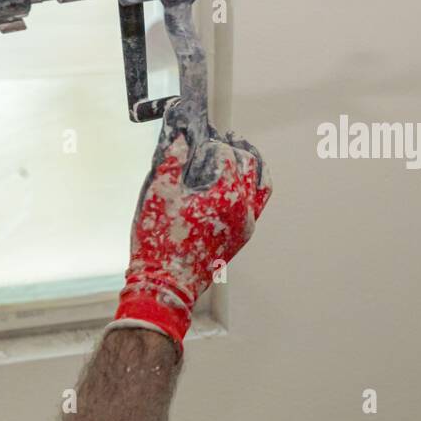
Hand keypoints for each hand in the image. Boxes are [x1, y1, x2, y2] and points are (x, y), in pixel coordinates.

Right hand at [109, 98, 272, 349]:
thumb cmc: (159, 241)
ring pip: (261, 184)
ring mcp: (247, 224)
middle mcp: (244, 209)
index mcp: (226, 194)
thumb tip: (181, 136)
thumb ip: (172, 159)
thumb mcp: (159, 192)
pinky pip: (256, 204)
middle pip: (250, 164)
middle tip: (216, 142)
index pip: (227, 154)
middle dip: (232, 149)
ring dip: (249, 166)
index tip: (198, 139)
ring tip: (234, 155)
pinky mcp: (242, 236)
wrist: (165, 284)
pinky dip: (249, 187)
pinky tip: (232, 182)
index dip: (210, 143)